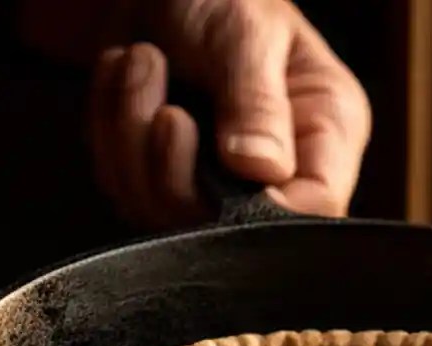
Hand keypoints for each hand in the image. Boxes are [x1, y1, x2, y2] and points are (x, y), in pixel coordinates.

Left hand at [85, 0, 371, 228]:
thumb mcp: (247, 32)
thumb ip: (256, 102)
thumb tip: (262, 170)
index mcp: (324, 131)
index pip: (316, 208)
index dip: (266, 212)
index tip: (222, 165)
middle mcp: (277, 170)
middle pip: (226, 227)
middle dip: (173, 169)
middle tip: (165, 107)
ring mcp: (214, 181)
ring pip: (161, 212)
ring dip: (129, 139)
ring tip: (140, 62)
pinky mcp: (159, 179)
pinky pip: (122, 188)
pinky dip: (108, 132)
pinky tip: (124, 78)